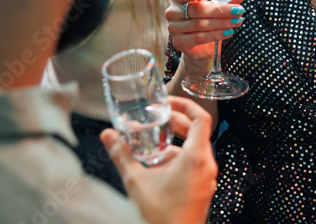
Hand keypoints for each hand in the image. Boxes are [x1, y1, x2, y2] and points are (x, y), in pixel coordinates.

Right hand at [103, 97, 217, 223]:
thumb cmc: (161, 215)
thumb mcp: (136, 181)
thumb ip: (121, 155)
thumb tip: (108, 136)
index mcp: (196, 157)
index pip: (201, 117)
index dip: (186, 104)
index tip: (169, 103)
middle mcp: (207, 165)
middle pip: (197, 132)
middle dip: (177, 123)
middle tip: (158, 120)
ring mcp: (207, 179)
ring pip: (195, 150)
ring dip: (176, 144)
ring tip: (153, 147)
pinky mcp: (203, 190)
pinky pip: (195, 166)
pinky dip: (180, 160)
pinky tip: (159, 169)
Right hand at [166, 0, 248, 77]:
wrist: (200, 46)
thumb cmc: (207, 19)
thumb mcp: (217, 5)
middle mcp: (172, 11)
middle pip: (198, 10)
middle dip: (221, 10)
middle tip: (239, 10)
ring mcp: (174, 28)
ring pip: (200, 25)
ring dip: (222, 23)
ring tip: (238, 21)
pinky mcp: (179, 42)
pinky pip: (199, 38)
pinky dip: (216, 35)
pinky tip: (229, 32)